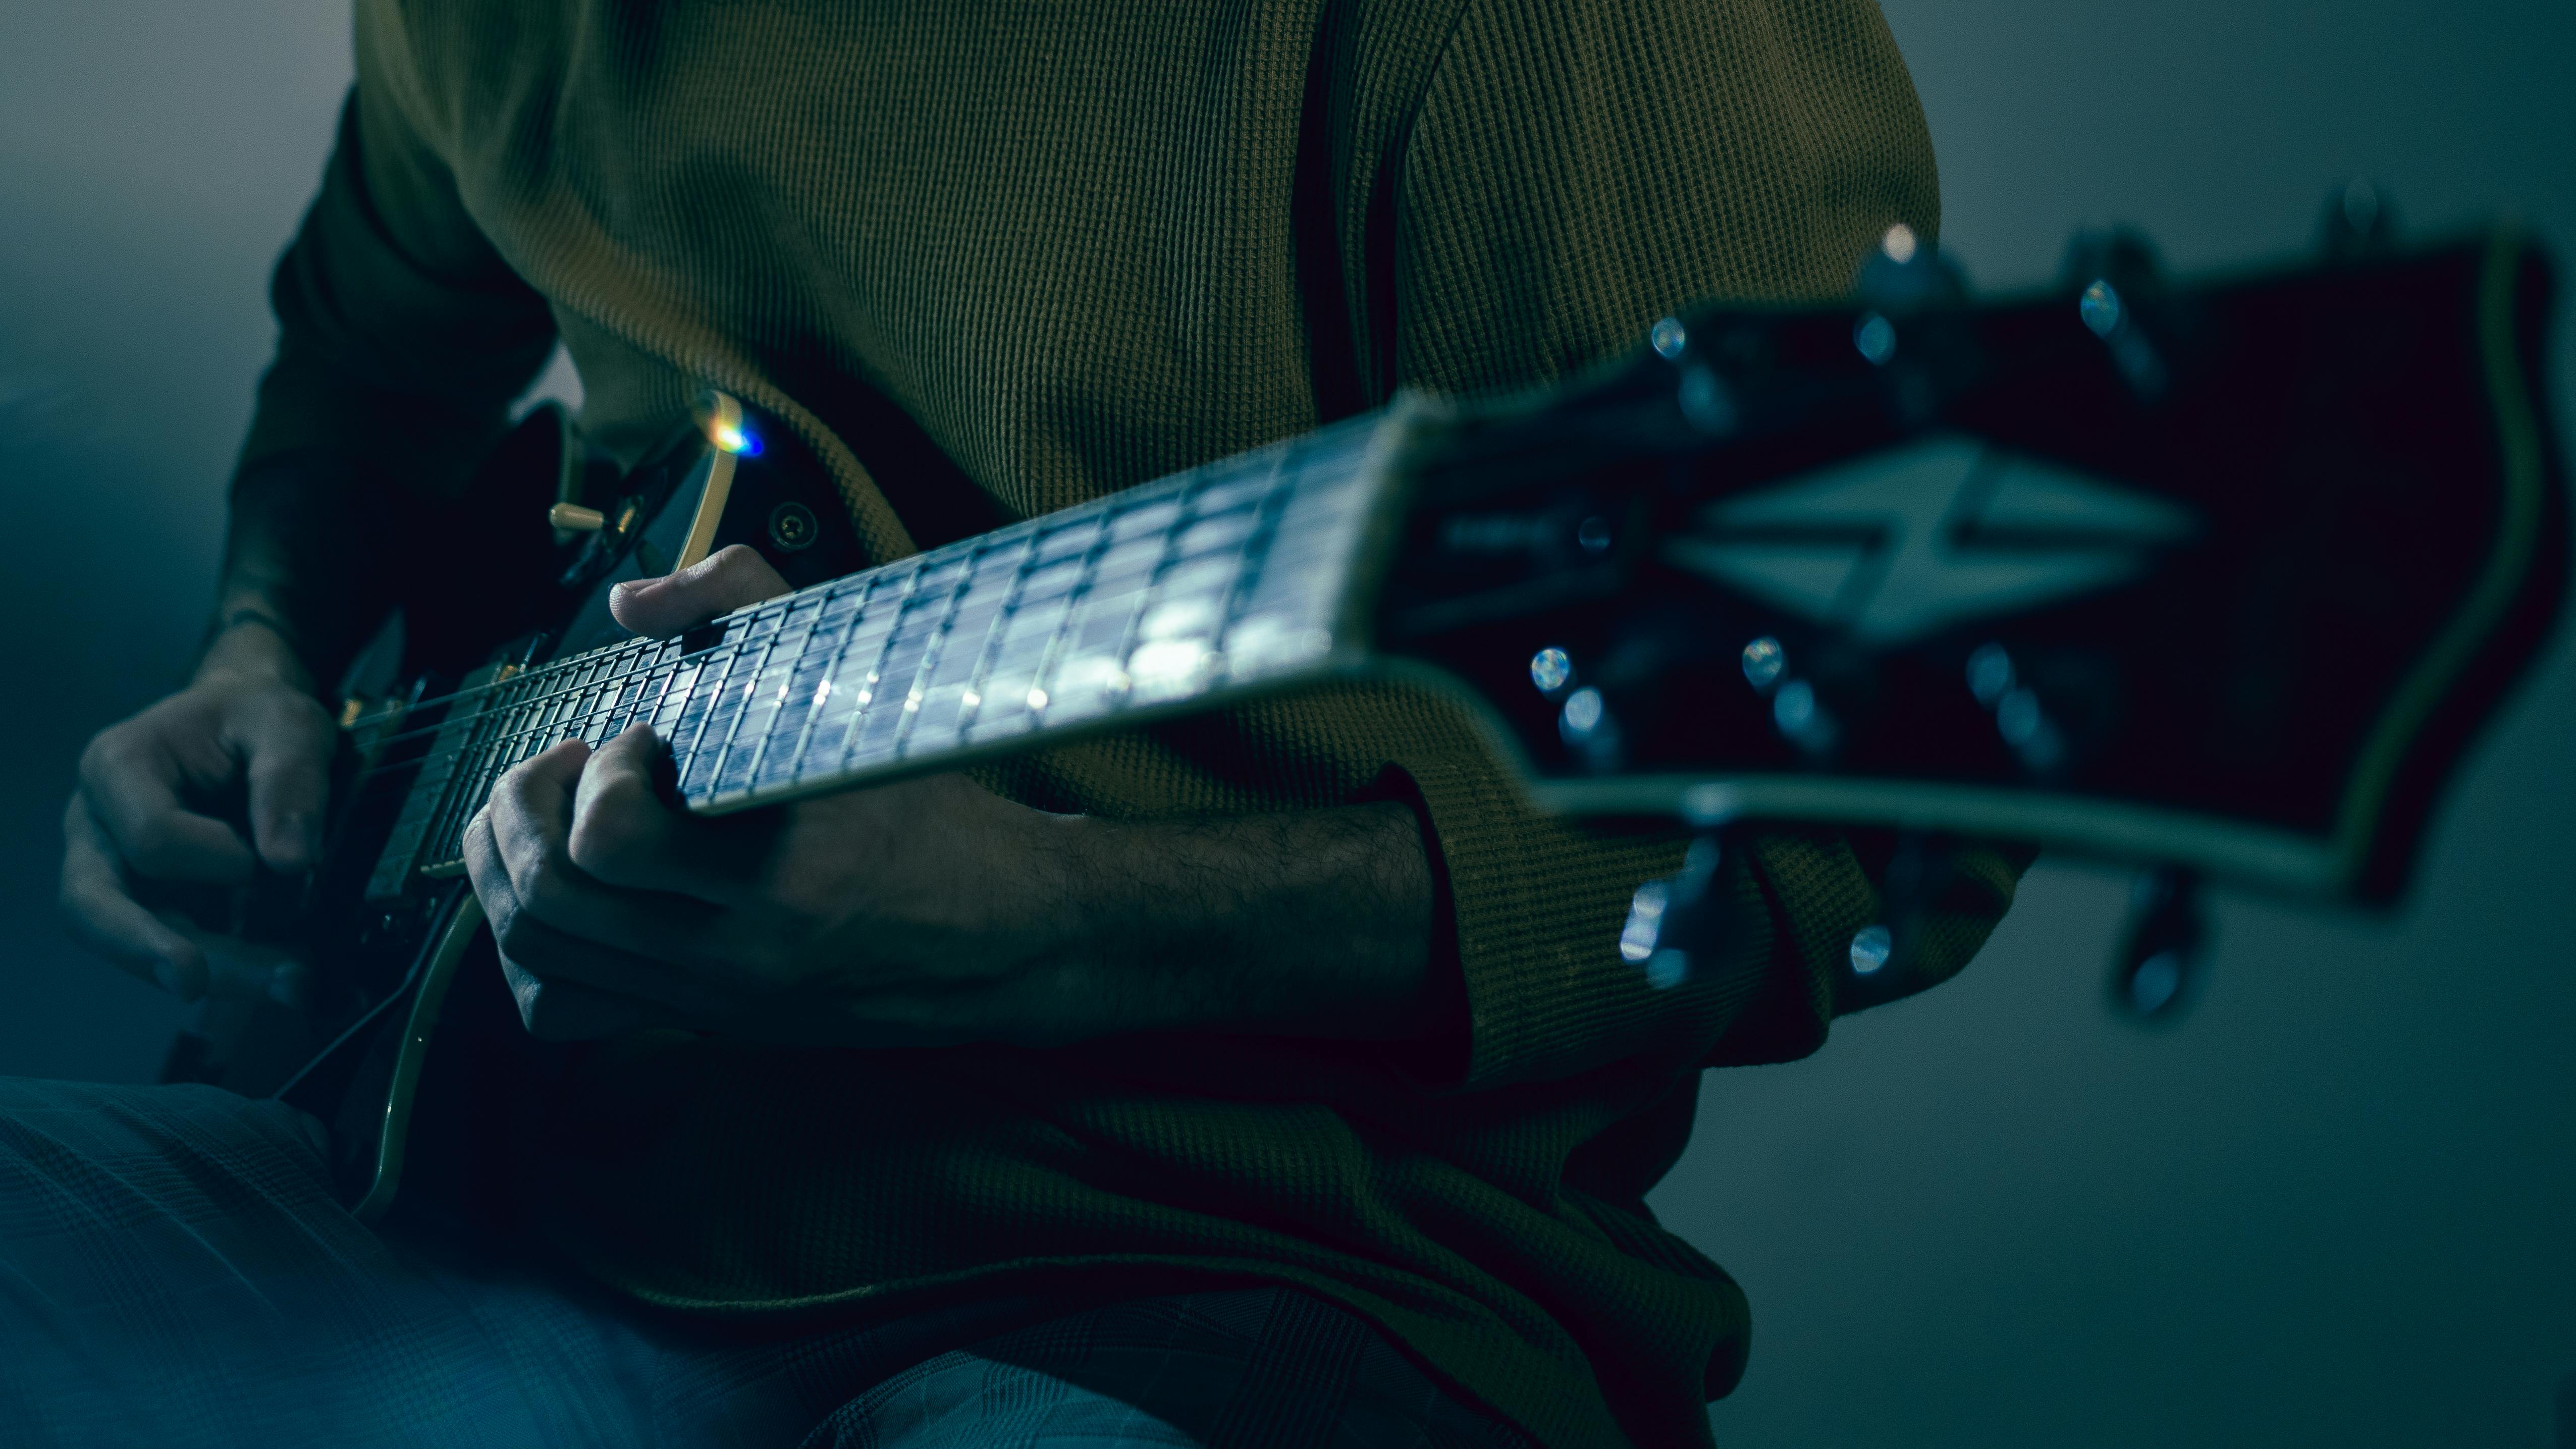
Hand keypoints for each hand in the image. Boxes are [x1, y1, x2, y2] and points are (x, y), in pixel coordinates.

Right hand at [60, 621, 329, 1001]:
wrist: (251, 725)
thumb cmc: (257, 717)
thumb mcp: (289, 723)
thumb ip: (291, 779)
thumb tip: (292, 861)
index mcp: (118, 766)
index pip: (146, 836)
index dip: (211, 857)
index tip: (264, 857)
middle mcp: (98, 825)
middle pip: (94, 904)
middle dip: (149, 949)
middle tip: (198, 984)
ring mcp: (117, 870)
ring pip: (132, 941)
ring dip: (211, 971)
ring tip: (289, 986)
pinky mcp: (152, 903)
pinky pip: (176, 948)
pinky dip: (232, 969)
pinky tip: (289, 976)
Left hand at [464, 546, 1083, 1045]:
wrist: (1001, 931)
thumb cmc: (929, 806)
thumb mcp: (861, 684)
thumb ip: (748, 603)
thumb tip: (631, 602)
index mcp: (782, 871)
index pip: (615, 837)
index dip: (601, 770)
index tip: (644, 737)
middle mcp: (733, 952)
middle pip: (551, 897)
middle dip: (524, 811)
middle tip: (569, 765)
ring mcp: (710, 999)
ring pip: (537, 955)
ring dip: (508, 870)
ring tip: (546, 817)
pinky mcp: (701, 1024)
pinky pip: (562, 1010)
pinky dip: (530, 947)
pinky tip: (566, 888)